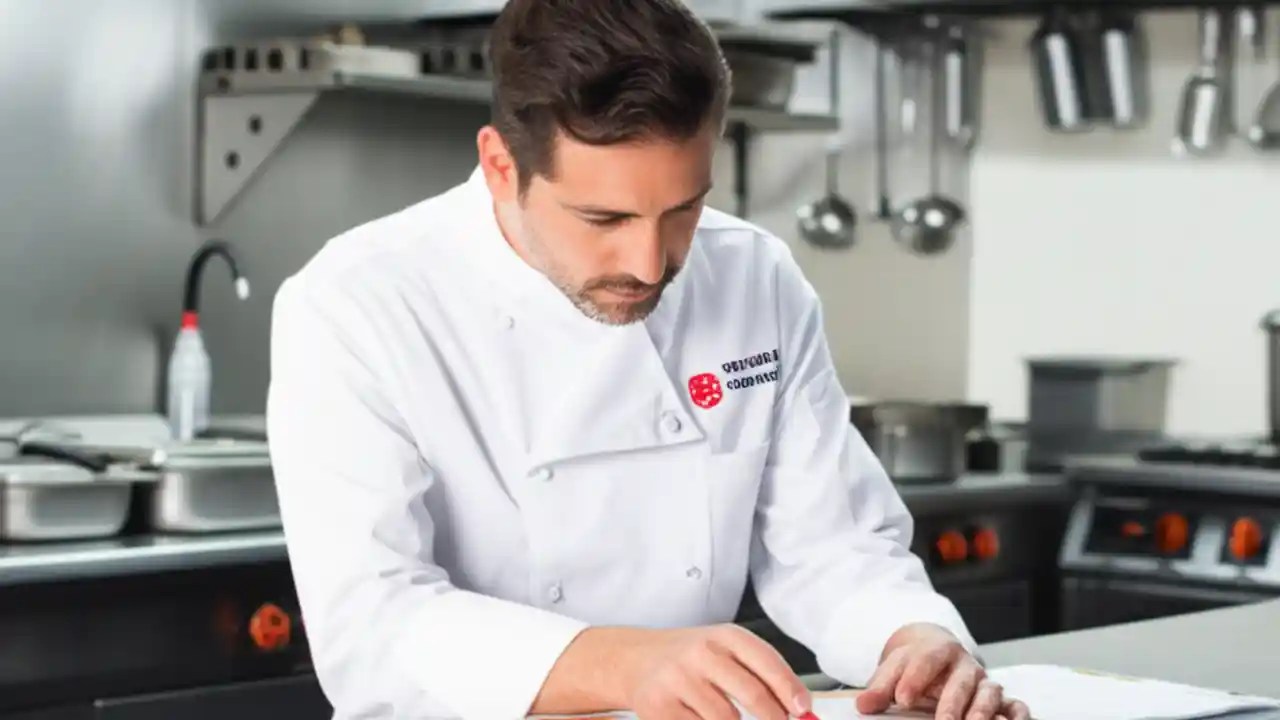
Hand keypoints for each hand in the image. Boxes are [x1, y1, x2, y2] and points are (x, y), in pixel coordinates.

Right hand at [622, 624, 812, 719]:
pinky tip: (700, 717)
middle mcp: (701, 652)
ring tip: (723, 714)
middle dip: (774, 718)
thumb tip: (800, 709)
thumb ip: (762, 674)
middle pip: (752, 694)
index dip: (789, 688)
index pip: (766, 661)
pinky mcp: (659, 707)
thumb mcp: (726, 652)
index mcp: (724, 636)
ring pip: (727, 719)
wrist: (637, 660)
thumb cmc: (693, 660)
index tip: (803, 709)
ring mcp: (678, 679)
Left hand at [855, 624, 1028, 719]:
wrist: (937, 654)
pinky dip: (1017, 716)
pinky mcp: (1000, 699)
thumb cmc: (915, 666)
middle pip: (962, 680)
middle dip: (952, 702)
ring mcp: (985, 682)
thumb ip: (880, 687)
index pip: (928, 659)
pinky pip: (1016, 706)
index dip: (916, 678)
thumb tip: (863, 705)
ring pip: (990, 693)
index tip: (901, 699)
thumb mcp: (894, 670)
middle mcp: (965, 665)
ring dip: (982, 712)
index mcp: (938, 650)